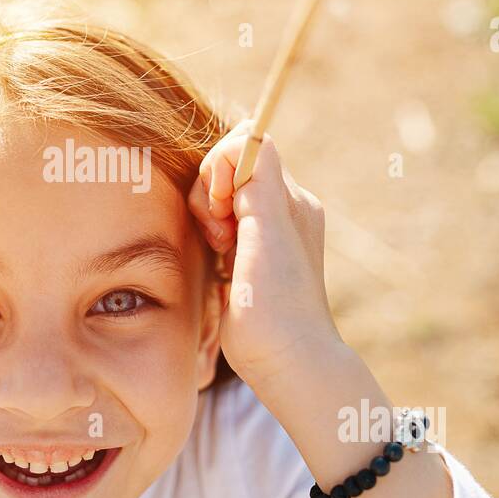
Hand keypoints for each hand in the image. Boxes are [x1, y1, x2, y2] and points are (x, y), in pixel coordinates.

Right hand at [189, 119, 343, 389]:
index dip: (219, 168)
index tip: (221, 210)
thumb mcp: (268, 234)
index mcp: (290, 199)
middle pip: (228, 169)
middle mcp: (283, 209)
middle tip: (220, 239)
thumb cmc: (276, 306)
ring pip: (221, 197)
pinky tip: (220, 264)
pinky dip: (212, 236)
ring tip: (220, 254)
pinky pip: (223, 223)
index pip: (246, 146)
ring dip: (208, 218)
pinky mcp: (252, 255)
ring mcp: (268, 232)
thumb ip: (258, 179)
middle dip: (210, 196)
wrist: (290, 365)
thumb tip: (251, 132)